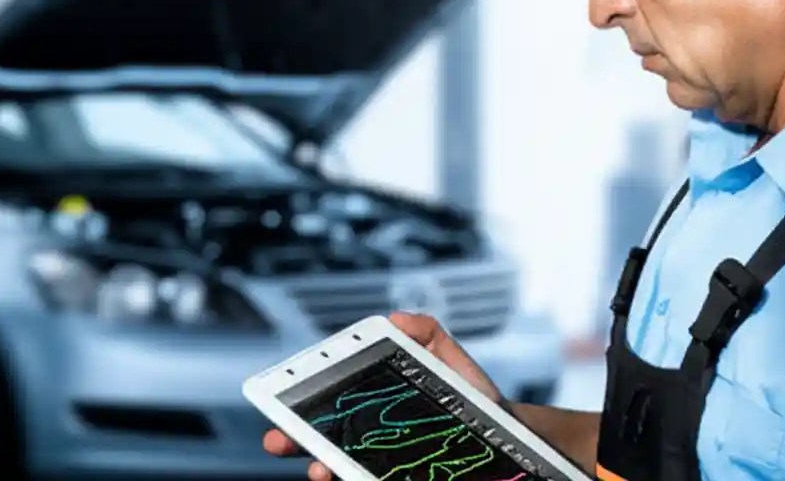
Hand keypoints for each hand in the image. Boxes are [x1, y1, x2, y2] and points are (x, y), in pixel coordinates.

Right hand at [262, 311, 504, 479]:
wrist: (507, 429)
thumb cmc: (471, 395)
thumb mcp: (448, 357)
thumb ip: (426, 333)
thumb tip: (397, 318)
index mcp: (373, 405)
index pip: (328, 405)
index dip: (300, 403)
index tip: (282, 400)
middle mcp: (371, 438)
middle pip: (321, 442)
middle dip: (294, 441)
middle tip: (277, 440)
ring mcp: (384, 462)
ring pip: (342, 468)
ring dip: (325, 469)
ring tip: (323, 469)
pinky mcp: (402, 477)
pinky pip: (372, 480)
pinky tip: (360, 480)